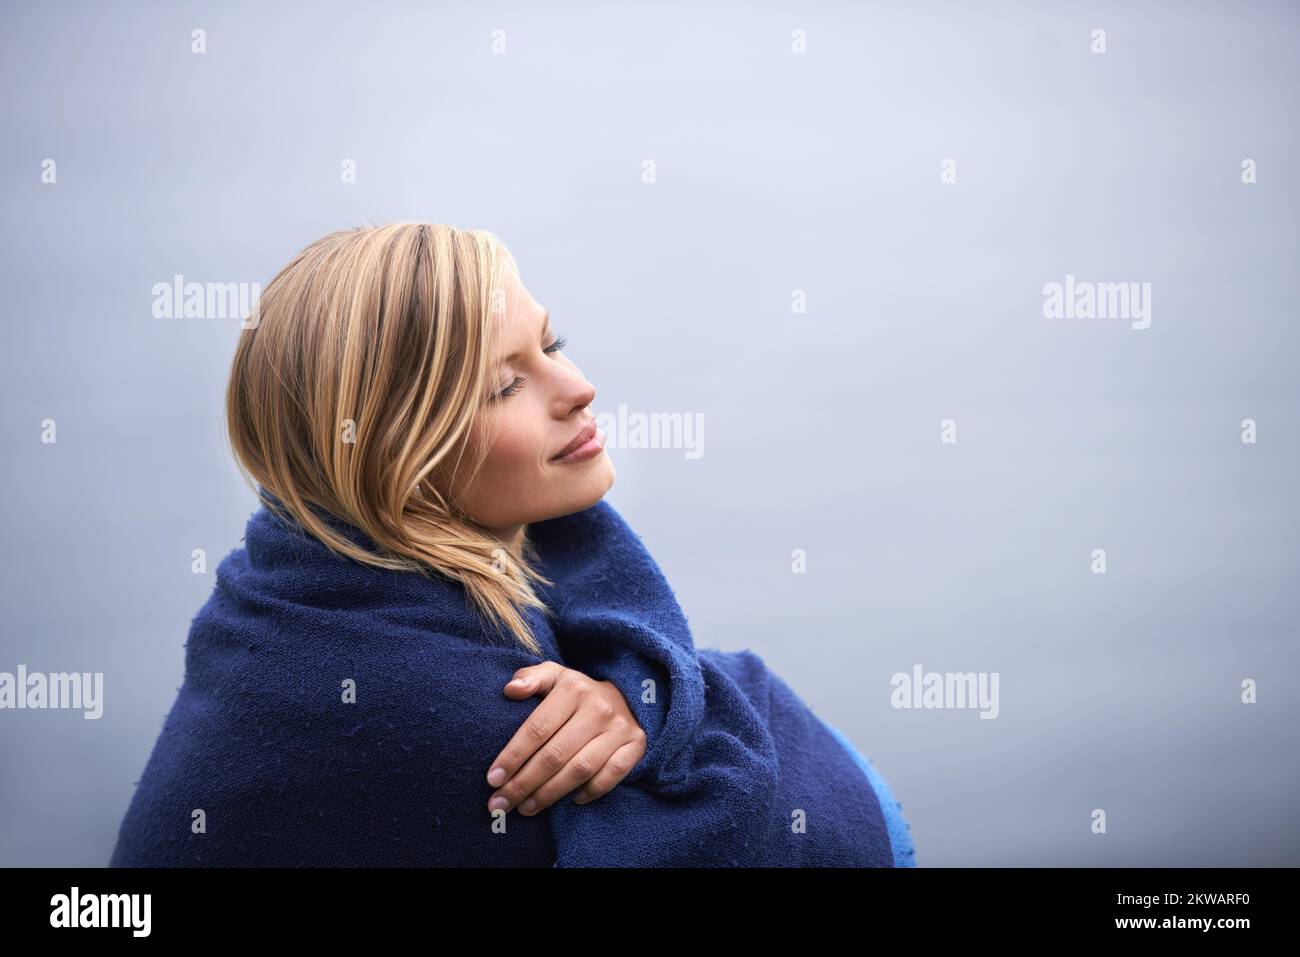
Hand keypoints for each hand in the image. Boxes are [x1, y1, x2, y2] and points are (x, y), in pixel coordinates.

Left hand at [485, 661, 645, 816]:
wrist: (625, 694)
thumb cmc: (577, 692)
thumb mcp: (554, 675)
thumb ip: (531, 678)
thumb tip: (510, 690)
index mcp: (573, 689)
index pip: (537, 728)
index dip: (513, 756)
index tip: (492, 779)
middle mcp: (598, 708)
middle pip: (555, 754)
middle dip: (524, 783)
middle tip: (501, 804)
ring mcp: (619, 728)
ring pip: (580, 769)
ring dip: (550, 794)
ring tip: (525, 809)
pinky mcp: (636, 745)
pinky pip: (611, 776)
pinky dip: (591, 791)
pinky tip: (571, 801)